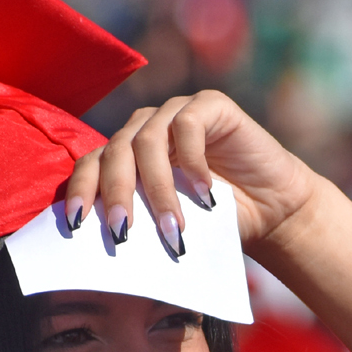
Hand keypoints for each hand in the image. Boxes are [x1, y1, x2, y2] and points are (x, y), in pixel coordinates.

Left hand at [63, 91, 316, 251]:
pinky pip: (187, 125)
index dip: (81, 191)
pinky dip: (192, 161)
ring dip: (159, 189)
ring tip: (173, 227)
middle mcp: (146, 127)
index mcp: (127, 154)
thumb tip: (107, 246)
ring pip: (147, 141)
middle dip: (117, 195)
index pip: (91, 164)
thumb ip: (142, 223)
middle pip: (115, 152)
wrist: (273, 210)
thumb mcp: (172, 225)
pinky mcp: (210, 105)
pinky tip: (206, 194)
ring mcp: (176, 112)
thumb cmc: (220, 223)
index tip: (78, 224)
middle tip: (123, 232)